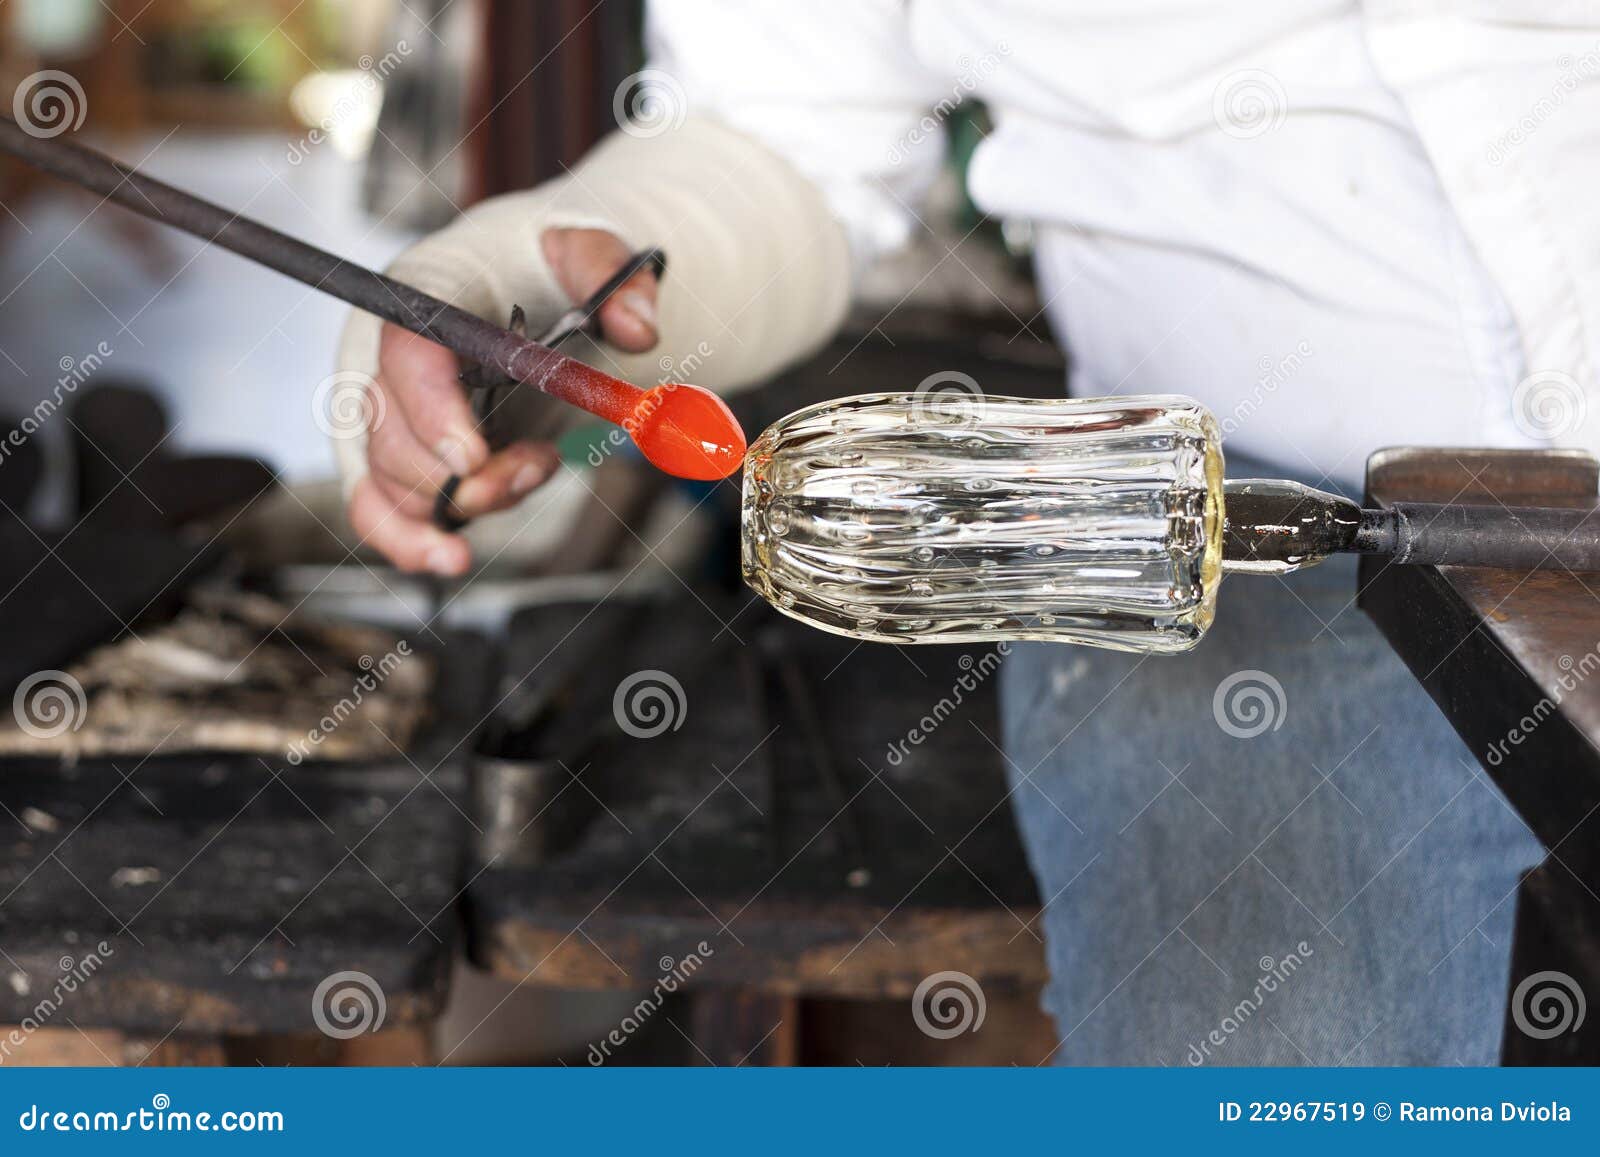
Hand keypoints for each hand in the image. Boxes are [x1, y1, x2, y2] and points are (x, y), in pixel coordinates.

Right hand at [347, 227, 660, 574]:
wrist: (531, 289)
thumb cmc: (545, 269)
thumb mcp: (589, 252)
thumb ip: (615, 279)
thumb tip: (638, 329)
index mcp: (429, 291)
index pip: (406, 352)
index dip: (432, 409)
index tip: (472, 458)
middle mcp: (391, 350)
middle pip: (391, 427)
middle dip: (461, 472)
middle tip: (535, 467)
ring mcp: (391, 407)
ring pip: (391, 475)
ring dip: (464, 499)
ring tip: (534, 471)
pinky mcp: (401, 454)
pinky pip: (375, 506)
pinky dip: (407, 542)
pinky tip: (450, 559)